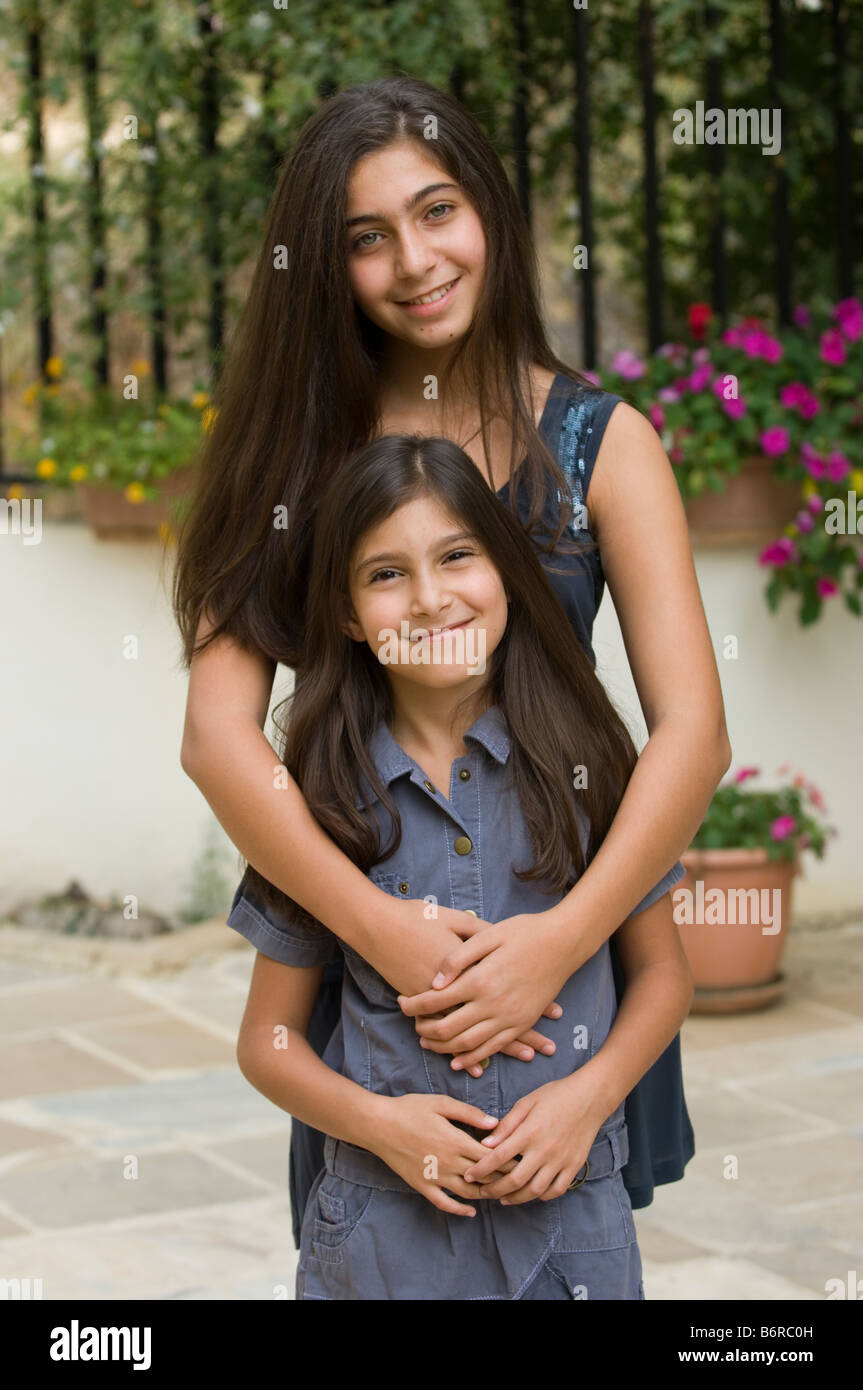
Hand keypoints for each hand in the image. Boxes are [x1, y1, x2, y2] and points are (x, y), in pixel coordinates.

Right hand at [367, 1093, 518, 1216]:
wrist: (379, 1124)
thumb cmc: (410, 1109)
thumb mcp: (441, 1103)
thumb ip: (469, 1114)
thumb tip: (495, 1123)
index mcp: (456, 1141)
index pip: (490, 1156)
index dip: (509, 1160)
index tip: (523, 1160)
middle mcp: (449, 1163)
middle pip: (484, 1177)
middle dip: (503, 1178)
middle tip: (519, 1179)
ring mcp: (435, 1177)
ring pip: (468, 1193)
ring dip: (486, 1195)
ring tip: (500, 1193)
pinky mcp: (422, 1186)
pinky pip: (444, 1204)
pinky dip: (460, 1210)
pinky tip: (471, 1212)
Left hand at [398, 912, 573, 1071]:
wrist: (564, 942)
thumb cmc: (525, 932)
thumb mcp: (488, 935)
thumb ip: (458, 958)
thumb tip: (435, 982)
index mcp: (480, 980)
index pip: (435, 1001)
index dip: (414, 1004)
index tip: (402, 1002)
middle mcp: (493, 1004)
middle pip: (447, 1029)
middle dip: (424, 1029)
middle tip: (412, 1024)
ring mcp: (509, 1018)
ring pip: (468, 1045)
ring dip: (443, 1048)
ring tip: (427, 1042)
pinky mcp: (522, 1023)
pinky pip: (493, 1048)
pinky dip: (473, 1058)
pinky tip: (458, 1060)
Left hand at [460, 1076, 606, 1204]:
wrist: (590, 1097)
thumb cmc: (556, 1095)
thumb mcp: (527, 1102)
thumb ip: (507, 1124)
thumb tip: (486, 1143)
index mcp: (529, 1132)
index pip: (499, 1157)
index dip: (481, 1169)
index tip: (469, 1176)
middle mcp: (544, 1150)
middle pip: (515, 1180)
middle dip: (494, 1190)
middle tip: (483, 1192)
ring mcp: (561, 1161)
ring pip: (535, 1191)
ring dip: (515, 1198)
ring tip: (503, 1198)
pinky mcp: (574, 1166)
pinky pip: (556, 1190)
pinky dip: (542, 1196)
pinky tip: (531, 1194)